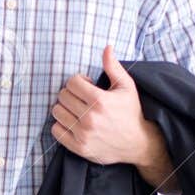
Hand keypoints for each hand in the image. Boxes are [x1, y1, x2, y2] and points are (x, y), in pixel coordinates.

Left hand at [50, 44, 153, 167]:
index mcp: (100, 100)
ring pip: (57, 112)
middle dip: (71, 94)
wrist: (138, 144)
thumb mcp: (127, 87)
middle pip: (62, 96)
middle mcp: (89, 118)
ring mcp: (83, 134)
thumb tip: (107, 47)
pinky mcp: (79, 147)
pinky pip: (55, 131)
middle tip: (82, 99)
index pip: (72, 82)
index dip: (79, 82)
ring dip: (65, 109)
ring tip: (78, 111)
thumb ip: (113, 67)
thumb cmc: (131, 112)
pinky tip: (74, 124)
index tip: (88, 87)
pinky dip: (61, 126)